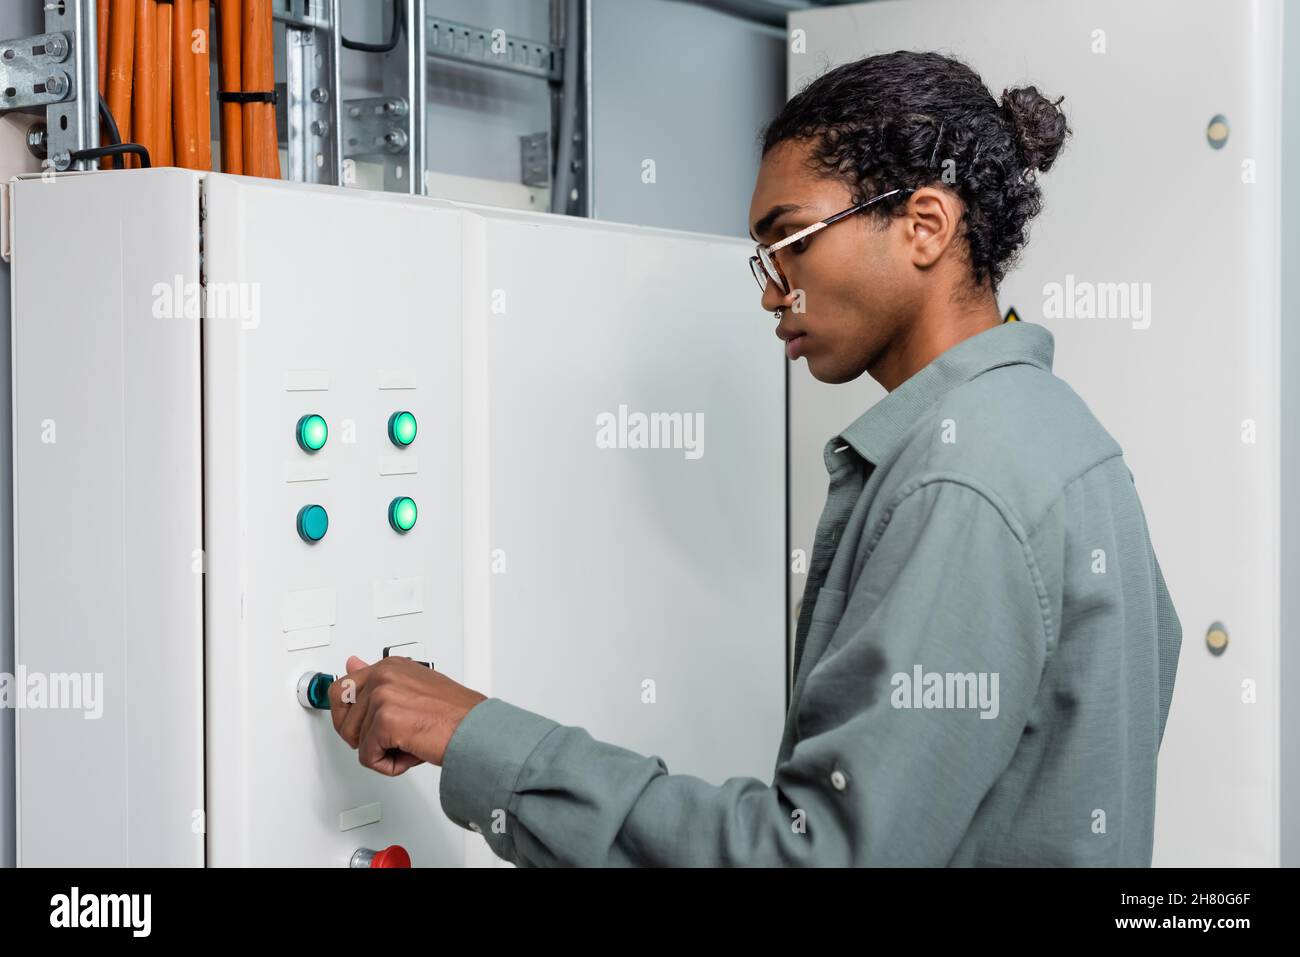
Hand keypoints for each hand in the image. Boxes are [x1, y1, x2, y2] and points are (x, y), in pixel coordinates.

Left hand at [328, 655, 487, 774]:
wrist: (476, 731)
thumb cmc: (454, 715)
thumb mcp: (412, 688)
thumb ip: (379, 679)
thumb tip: (351, 663)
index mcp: (390, 666)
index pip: (342, 688)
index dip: (350, 716)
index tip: (364, 725)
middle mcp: (384, 675)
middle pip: (342, 718)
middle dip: (361, 737)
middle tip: (389, 739)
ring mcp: (383, 696)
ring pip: (355, 741)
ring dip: (382, 752)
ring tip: (409, 742)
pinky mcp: (385, 720)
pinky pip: (367, 757)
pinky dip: (389, 765)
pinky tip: (411, 753)